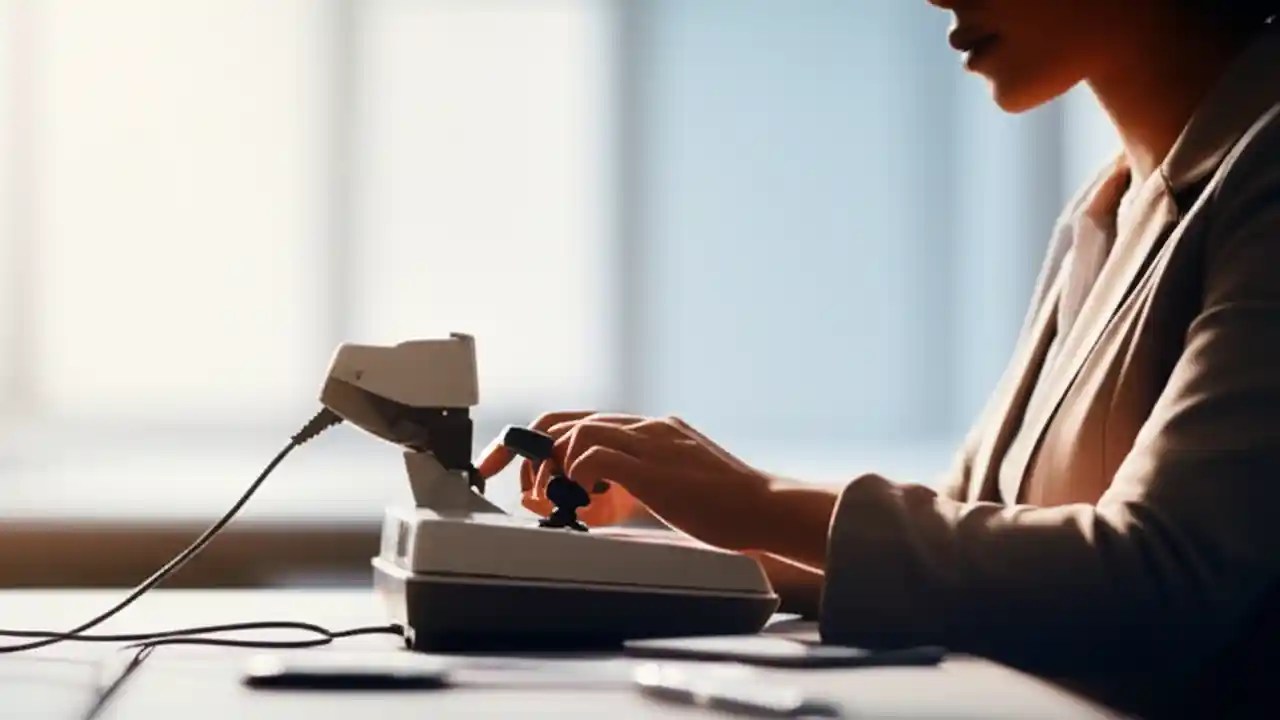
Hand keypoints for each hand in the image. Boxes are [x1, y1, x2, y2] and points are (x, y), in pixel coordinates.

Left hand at [484, 413, 774, 549]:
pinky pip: (593, 455)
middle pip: (564, 420)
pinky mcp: (653, 466)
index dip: (542, 444)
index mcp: (648, 428)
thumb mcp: (668, 488)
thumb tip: (582, 500)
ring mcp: (650, 442)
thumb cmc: (724, 508)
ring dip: (553, 468)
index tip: (522, 474)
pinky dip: (575, 476)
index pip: (578, 420)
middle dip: (533, 455)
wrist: (766, 508)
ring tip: (558, 500)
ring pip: (576, 431)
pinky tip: (585, 501)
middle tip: (530, 491)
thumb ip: (630, 485)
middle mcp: (646, 426)